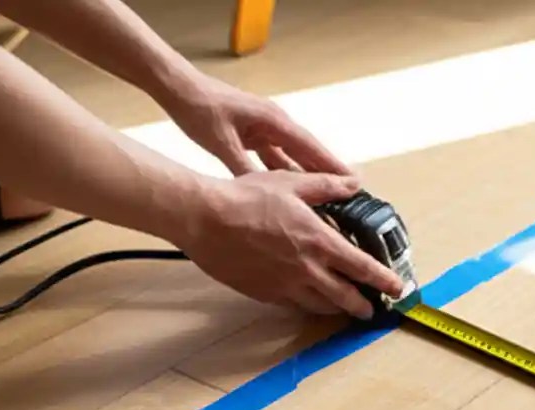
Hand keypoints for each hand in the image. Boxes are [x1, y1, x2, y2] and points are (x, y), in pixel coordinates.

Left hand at [159, 70, 350, 177]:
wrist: (180, 89)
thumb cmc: (200, 109)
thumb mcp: (221, 142)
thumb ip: (243, 166)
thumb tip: (263, 191)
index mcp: (273, 121)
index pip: (310, 147)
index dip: (332, 165)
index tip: (353, 181)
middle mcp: (275, 123)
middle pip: (308, 151)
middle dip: (329, 171)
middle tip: (352, 191)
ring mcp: (265, 128)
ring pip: (293, 155)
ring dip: (309, 173)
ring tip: (328, 195)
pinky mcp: (254, 134)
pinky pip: (276, 156)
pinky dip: (286, 170)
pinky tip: (294, 187)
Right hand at [176, 170, 403, 317]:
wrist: (205, 219)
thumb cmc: (245, 197)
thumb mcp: (291, 182)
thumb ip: (327, 186)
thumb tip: (353, 183)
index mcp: (318, 240)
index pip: (362, 267)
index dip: (383, 280)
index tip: (396, 288)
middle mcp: (307, 268)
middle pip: (346, 297)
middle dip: (363, 305)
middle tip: (372, 308)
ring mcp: (285, 285)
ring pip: (321, 306)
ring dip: (338, 308)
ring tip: (345, 308)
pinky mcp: (265, 293)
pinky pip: (294, 304)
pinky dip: (308, 304)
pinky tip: (310, 300)